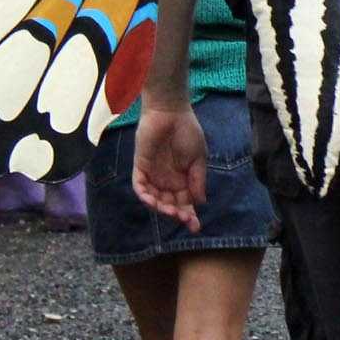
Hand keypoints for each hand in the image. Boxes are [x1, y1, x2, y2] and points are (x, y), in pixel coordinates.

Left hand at [130, 105, 209, 230]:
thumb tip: (200, 203)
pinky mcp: (140, 167)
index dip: (190, 215)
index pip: (185, 202)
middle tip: (183, 218)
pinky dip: (144, 195)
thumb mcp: (198, 158)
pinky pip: (140, 186)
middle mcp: (167, 180)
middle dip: (176, 214)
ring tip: (170, 211)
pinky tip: (152, 201)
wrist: (171, 112)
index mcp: (183, 179)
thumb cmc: (188, 132)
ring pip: (154, 199)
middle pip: (170, 204)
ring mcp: (153, 174)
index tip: (196, 227)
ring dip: (161, 207)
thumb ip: (198, 180)